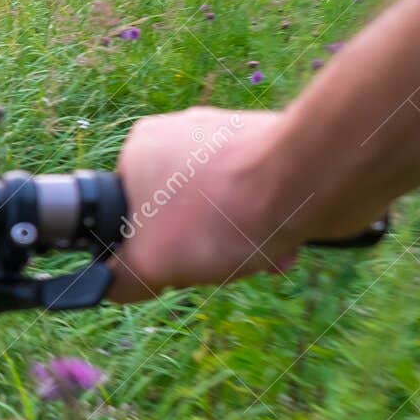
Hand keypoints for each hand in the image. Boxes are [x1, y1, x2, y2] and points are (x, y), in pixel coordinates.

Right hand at [107, 107, 304, 303]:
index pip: (126, 211)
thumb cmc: (216, 215)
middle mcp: (181, 132)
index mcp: (139, 148)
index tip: (167, 266)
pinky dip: (264, 224)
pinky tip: (281, 243)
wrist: (307, 180)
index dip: (144, 248)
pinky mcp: (271, 144)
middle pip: (176, 214)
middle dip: (199, 250)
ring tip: (257, 254)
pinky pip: (255, 197)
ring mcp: (228, 135)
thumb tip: (112, 287)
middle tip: (215, 264)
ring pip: (219, 210)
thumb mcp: (148, 264)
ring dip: (236, 243)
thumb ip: (120, 279)